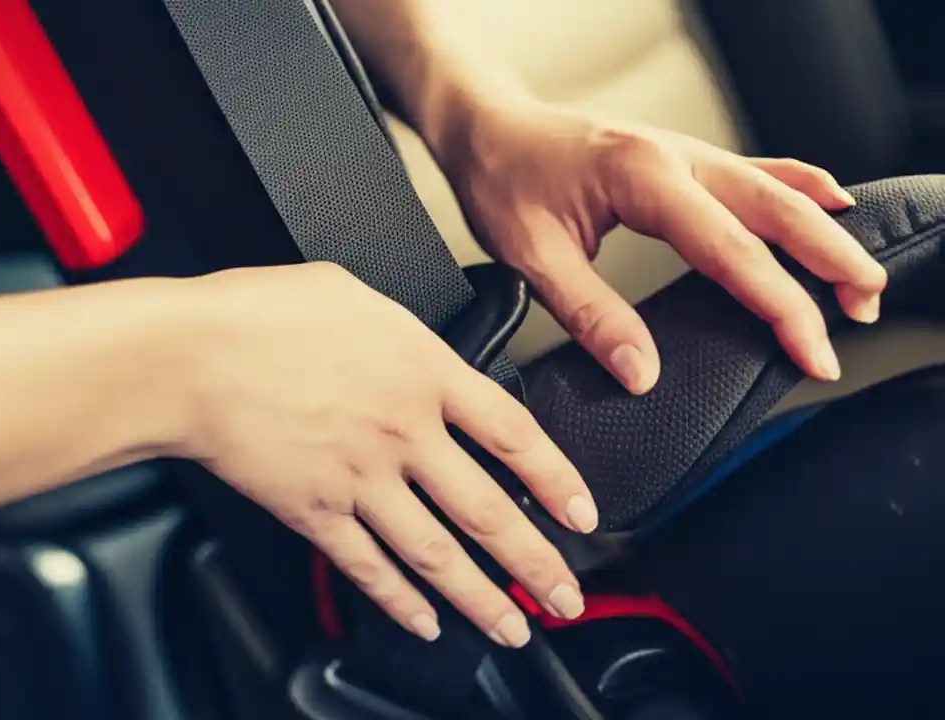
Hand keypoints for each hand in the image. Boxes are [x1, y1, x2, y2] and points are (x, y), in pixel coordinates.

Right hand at [175, 263, 597, 644]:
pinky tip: (423, 621)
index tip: (581, 514)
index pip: (514, 435)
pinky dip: (400, 602)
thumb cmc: (258, 313)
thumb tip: (417, 348)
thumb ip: (400, 330)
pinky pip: (368, 568)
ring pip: (438, 555)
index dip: (557, 481)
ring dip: (482, 600)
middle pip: (489, 512)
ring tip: (513, 627)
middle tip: (566, 597)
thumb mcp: (351, 293)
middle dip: (536, 564)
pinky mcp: (314, 512)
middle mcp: (404, 434)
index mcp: (422, 373)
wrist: (189, 355)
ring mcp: (361, 480)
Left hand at [438, 104, 886, 392]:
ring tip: (862, 279)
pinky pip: (755, 170)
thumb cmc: (501, 181)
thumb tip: (643, 373)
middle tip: (865, 314)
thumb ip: (591, 316)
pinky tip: (830, 201)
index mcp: (644, 178)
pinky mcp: (680, 157)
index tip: (813, 353)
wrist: (485, 127)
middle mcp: (676, 156)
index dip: (781, 306)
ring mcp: (683, 151)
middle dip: (829, 264)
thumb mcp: (532, 257)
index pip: (732, 251)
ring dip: (823, 232)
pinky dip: (798, 188)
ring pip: (775, 189)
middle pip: (776, 210)